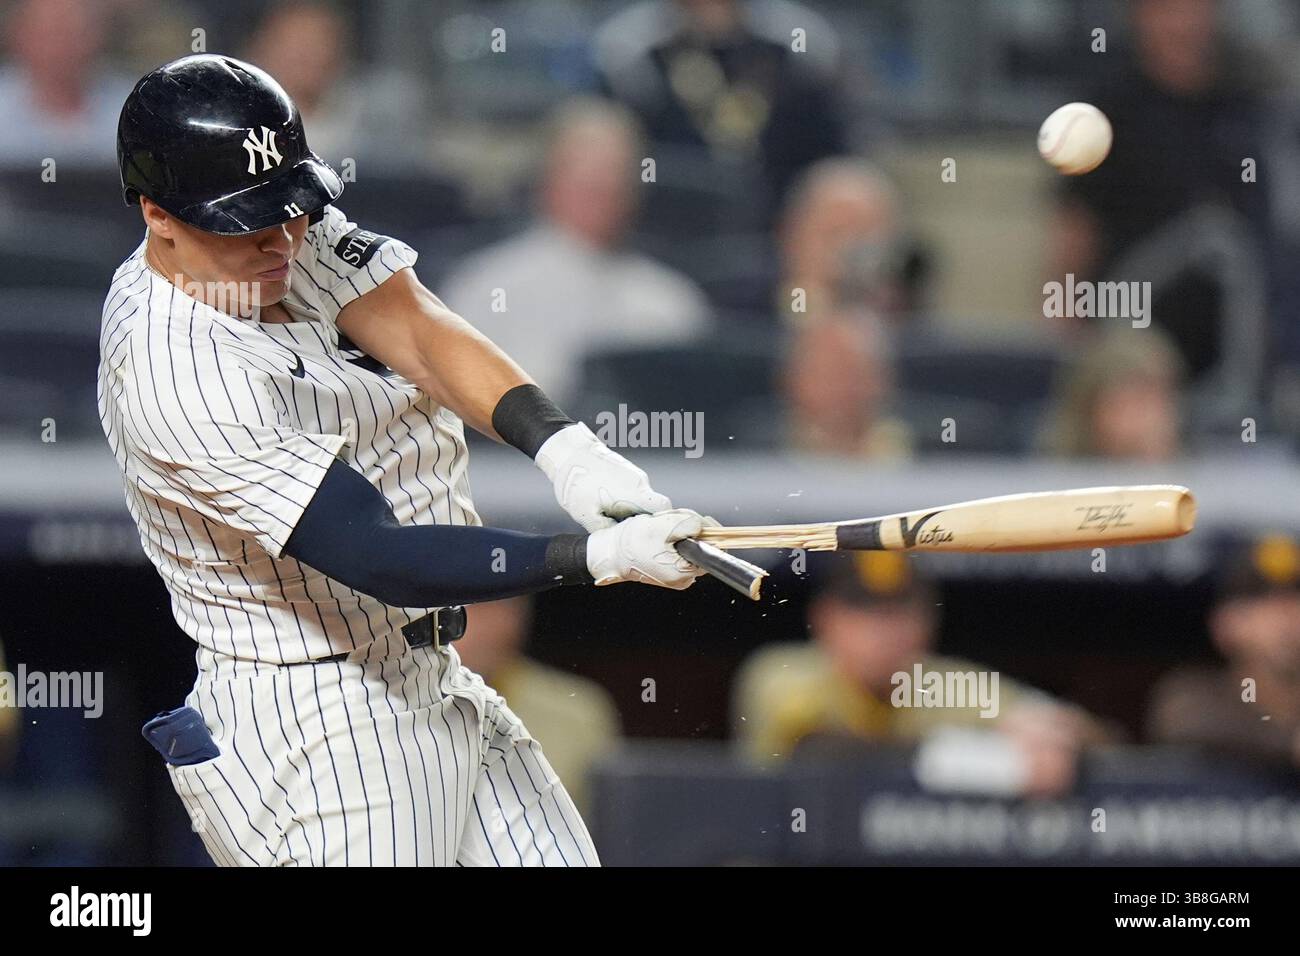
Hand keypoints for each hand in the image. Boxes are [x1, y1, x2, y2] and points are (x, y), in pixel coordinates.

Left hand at [535, 423, 670, 531]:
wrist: (568, 452)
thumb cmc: (576, 482)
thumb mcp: (587, 515)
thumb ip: (606, 531)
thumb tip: (617, 541)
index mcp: (634, 493)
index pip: (664, 509)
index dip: (661, 523)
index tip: (650, 533)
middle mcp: (640, 482)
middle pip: (653, 508)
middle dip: (642, 522)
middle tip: (624, 532)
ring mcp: (634, 475)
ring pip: (641, 500)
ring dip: (631, 511)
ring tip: (609, 515)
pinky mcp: (627, 471)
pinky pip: (634, 491)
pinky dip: (625, 501)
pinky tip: (606, 503)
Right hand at [586, 508, 717, 588]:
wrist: (609, 554)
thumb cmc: (631, 544)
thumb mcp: (664, 526)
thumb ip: (690, 524)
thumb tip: (706, 526)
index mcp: (684, 572)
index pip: (713, 551)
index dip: (710, 532)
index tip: (700, 521)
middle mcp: (683, 579)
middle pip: (701, 546)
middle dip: (690, 528)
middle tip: (671, 520)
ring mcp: (675, 575)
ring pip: (689, 546)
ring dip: (679, 530)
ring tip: (661, 525)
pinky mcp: (667, 569)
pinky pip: (678, 550)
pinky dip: (672, 538)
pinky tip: (658, 533)